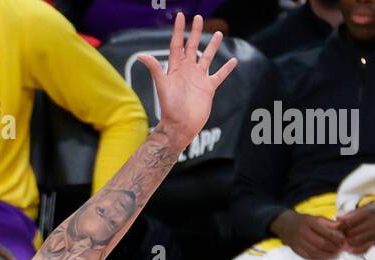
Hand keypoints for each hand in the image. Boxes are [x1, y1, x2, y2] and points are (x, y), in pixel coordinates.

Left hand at [137, 13, 237, 149]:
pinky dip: (226, 68)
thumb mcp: (162, 86)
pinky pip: (219, 75)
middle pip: (192, 47)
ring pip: (207, 58)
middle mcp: (188, 71)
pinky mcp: (208, 88)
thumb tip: (141, 55)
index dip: (178, 31)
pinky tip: (233, 60)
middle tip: (199, 18)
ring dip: (213, 46)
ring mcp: (199, 79)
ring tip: (218, 33)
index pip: (177, 45)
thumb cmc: (170, 108)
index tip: (180, 16)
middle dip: (195, 32)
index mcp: (176, 68)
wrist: (180, 127)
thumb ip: (155, 69)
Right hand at [270, 210, 345, 259]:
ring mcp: (298, 242)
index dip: (335, 238)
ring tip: (335, 255)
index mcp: (309, 222)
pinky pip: (308, 256)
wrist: (284, 224)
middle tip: (341, 250)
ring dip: (326, 255)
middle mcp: (303, 232)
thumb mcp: (315, 217)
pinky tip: (325, 257)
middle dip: (332, 248)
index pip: (324, 231)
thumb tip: (341, 227)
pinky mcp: (295, 250)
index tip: (344, 242)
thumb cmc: (303, 220)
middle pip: (320, 243)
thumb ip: (328, 223)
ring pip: (314, 251)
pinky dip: (318, 258)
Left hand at [334, 201, 374, 255]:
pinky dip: (354, 250)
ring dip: (347, 242)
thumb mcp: (368, 206)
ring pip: (355, 241)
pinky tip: (348, 248)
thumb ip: (353, 213)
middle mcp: (372, 223)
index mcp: (368, 213)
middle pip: (351, 232)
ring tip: (342, 240)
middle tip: (337, 234)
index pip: (349, 222)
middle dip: (342, 234)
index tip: (333, 226)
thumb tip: (337, 219)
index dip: (339, 225)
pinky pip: (363, 248)